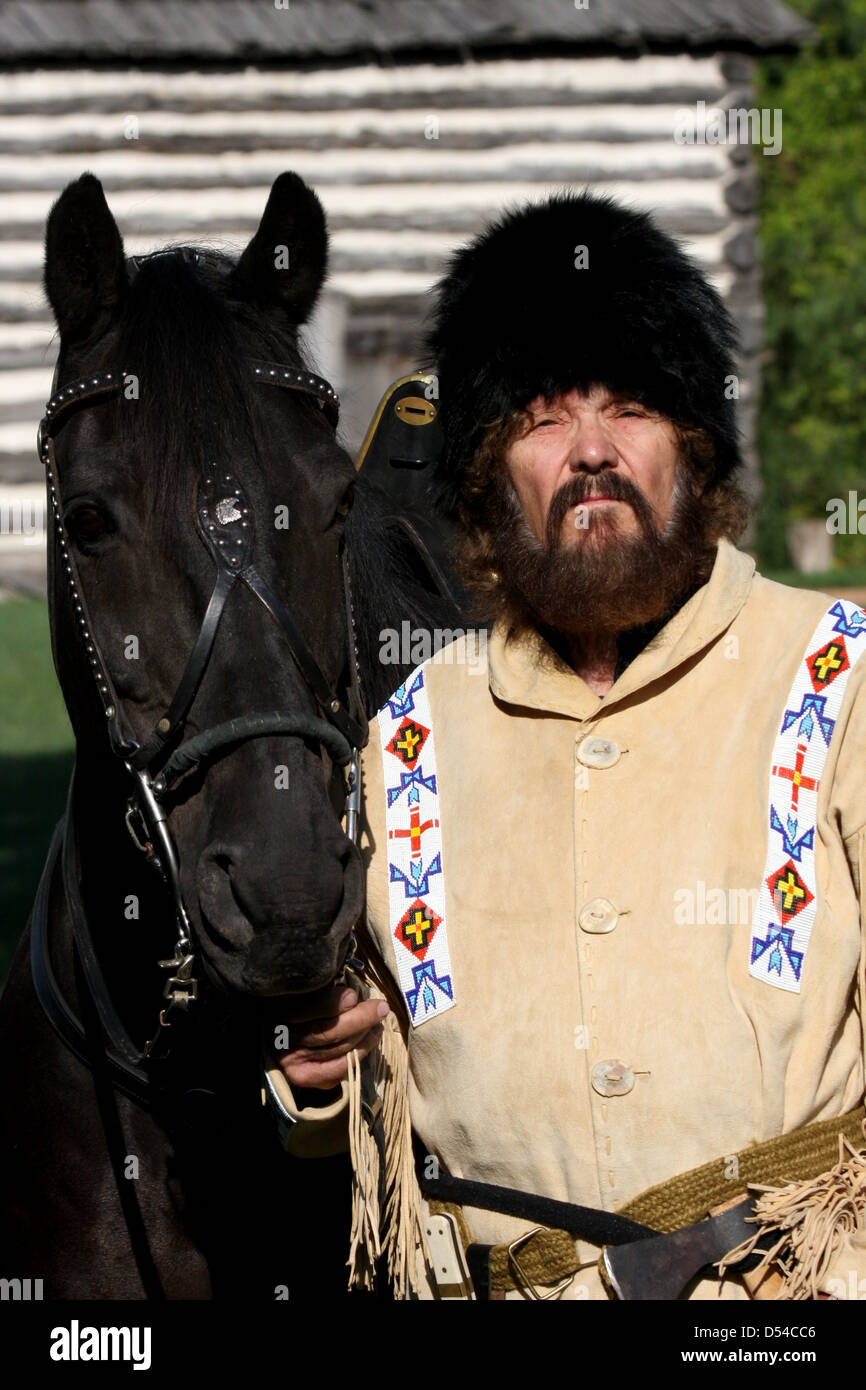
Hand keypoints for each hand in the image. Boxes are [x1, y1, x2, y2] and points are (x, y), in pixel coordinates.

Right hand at [270, 985, 388, 1091]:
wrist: (285, 1039)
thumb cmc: (301, 1005)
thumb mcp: (305, 993)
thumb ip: (322, 991)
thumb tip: (352, 991)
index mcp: (277, 1012)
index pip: (304, 1010)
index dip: (330, 1004)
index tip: (353, 995)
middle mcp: (282, 1040)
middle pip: (326, 1033)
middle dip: (359, 1018)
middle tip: (381, 1007)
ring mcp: (292, 1062)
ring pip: (337, 1049)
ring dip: (365, 1034)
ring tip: (379, 1019)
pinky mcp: (306, 1077)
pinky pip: (339, 1068)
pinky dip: (360, 1052)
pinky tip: (373, 1036)